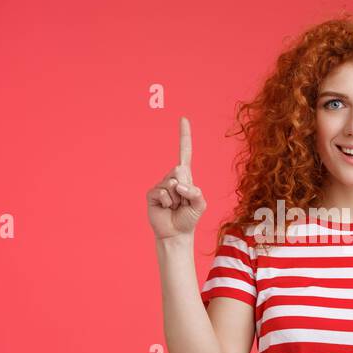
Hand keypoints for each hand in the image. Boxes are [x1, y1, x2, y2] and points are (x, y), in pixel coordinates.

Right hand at [147, 116, 206, 239]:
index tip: (183, 118)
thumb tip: (177, 185)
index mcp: (185, 176)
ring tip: (175, 207)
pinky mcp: (152, 193)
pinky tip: (166, 208)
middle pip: (181, 171)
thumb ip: (195, 192)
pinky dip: (167, 202)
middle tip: (183, 202)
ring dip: (177, 199)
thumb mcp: (200, 204)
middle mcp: (172, 177)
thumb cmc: (189, 218)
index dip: (184, 136)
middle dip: (186, 189)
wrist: (176, 233)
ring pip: (172, 183)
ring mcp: (161, 184)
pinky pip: (162, 192)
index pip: (184, 152)